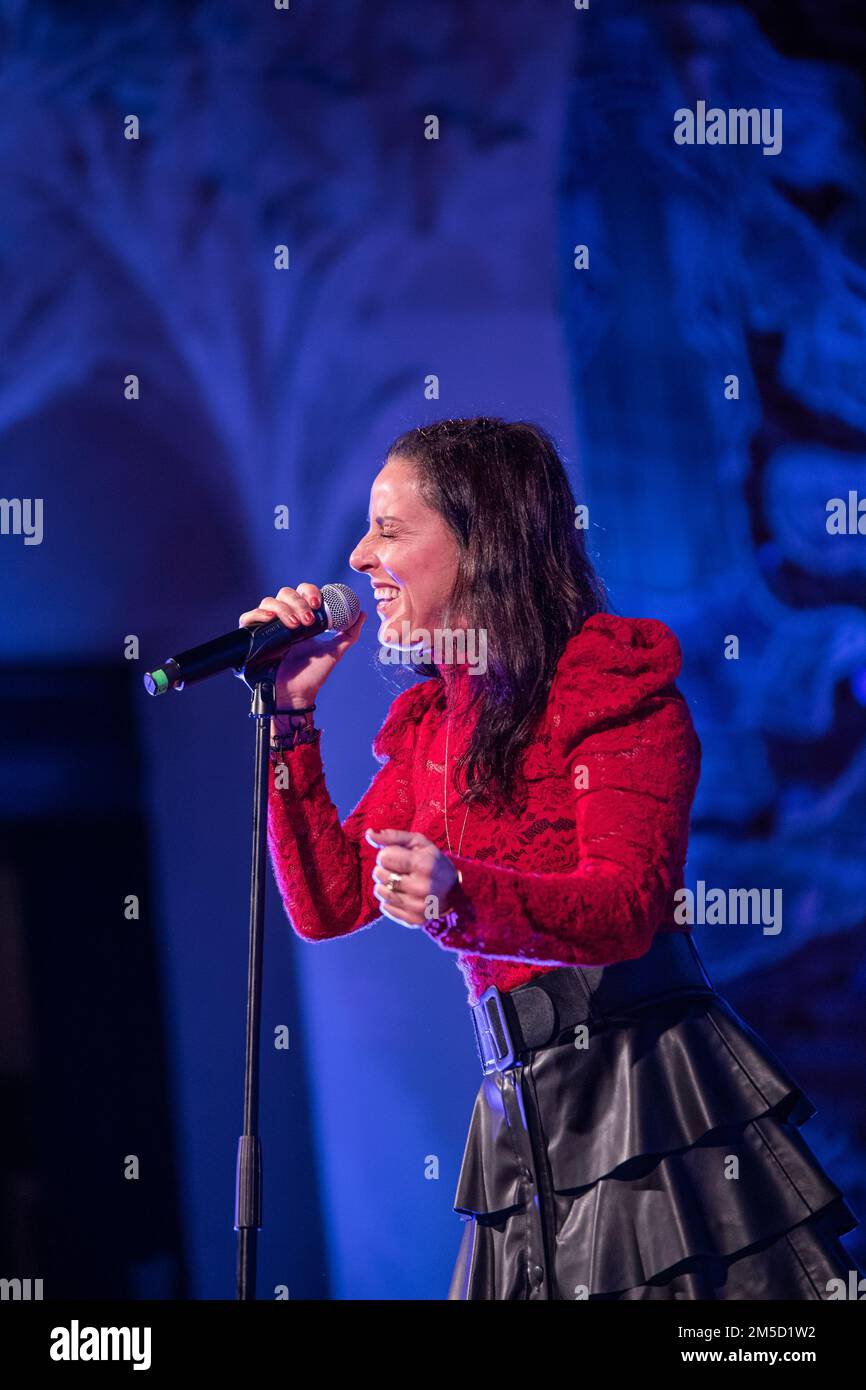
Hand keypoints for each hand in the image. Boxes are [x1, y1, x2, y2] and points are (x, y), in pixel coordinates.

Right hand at [239, 582, 366, 707]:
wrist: (296, 695)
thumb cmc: (312, 676)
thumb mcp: (334, 651)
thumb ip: (349, 633)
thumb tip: (361, 613)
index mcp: (300, 619)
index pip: (301, 593)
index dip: (308, 591)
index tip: (318, 602)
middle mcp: (282, 620)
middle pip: (285, 593)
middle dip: (298, 602)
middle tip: (308, 620)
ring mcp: (267, 628)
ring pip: (268, 602)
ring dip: (283, 609)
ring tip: (294, 626)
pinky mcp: (252, 638)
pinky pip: (248, 618)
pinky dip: (258, 614)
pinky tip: (270, 619)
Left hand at [365, 828, 458, 926]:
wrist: (454, 891)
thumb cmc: (432, 862)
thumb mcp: (418, 843)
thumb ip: (392, 837)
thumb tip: (369, 833)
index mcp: (424, 865)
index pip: (384, 857)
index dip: (388, 854)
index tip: (399, 856)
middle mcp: (423, 887)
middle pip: (379, 874)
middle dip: (385, 869)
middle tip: (400, 870)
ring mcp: (419, 906)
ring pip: (380, 892)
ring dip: (385, 885)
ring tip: (399, 882)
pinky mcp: (415, 920)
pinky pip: (386, 908)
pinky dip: (390, 900)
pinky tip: (404, 895)